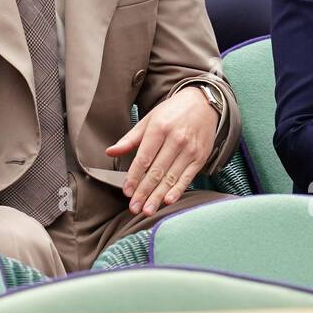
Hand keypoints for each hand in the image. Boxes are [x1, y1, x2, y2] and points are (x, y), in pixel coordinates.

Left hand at [105, 87, 218, 216]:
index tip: (127, 192)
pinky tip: (168, 201)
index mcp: (159, 128)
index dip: (134, 176)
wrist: (203, 103)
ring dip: (158, 196)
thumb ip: (130, 139)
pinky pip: (187, 177)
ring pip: (171, 177)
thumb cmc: (172, 112)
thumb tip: (110, 151)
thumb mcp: (149, 120)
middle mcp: (176, 139)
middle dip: (144, 191)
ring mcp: (189, 149)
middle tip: (134, 208)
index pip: (144, 158)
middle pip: (157, 171)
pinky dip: (178, 190)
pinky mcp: (200, 157)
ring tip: (147, 210)